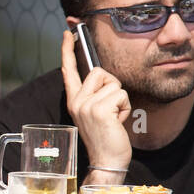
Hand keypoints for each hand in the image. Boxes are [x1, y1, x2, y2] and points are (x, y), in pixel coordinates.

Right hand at [61, 29, 131, 169]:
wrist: (108, 160)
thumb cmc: (107, 137)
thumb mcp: (96, 112)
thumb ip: (95, 94)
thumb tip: (102, 76)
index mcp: (74, 101)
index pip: (68, 70)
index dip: (68, 50)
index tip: (68, 33)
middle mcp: (76, 101)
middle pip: (99, 72)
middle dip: (112, 86)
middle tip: (111, 109)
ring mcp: (86, 105)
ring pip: (113, 83)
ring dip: (121, 99)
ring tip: (114, 117)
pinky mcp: (99, 110)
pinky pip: (121, 94)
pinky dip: (125, 107)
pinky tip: (118, 122)